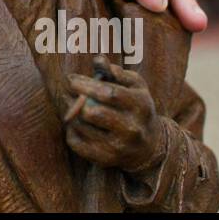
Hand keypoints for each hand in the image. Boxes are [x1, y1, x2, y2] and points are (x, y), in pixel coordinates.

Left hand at [63, 57, 166, 173]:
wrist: (149, 147)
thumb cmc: (137, 108)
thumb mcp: (135, 87)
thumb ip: (116, 71)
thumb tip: (98, 59)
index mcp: (140, 106)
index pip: (109, 94)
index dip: (86, 85)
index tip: (70, 79)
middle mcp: (132, 129)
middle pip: (93, 113)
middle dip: (76, 100)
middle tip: (69, 92)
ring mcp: (119, 147)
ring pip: (82, 127)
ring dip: (72, 113)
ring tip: (73, 106)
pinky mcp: (106, 160)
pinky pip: (77, 144)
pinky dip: (71, 131)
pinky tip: (75, 124)